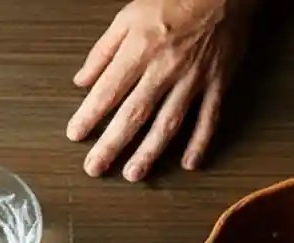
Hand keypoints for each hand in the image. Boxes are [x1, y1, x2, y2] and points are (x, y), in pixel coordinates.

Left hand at [68, 0, 254, 180]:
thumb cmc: (172, 1)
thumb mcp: (127, 17)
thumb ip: (103, 52)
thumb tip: (82, 81)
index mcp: (139, 50)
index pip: (108, 91)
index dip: (89, 115)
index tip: (75, 135)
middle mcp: (165, 68)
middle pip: (134, 114)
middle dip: (112, 144)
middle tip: (95, 168)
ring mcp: (193, 79)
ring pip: (168, 122)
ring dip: (149, 152)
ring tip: (133, 174)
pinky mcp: (217, 83)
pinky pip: (209, 118)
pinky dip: (200, 142)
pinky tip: (189, 163)